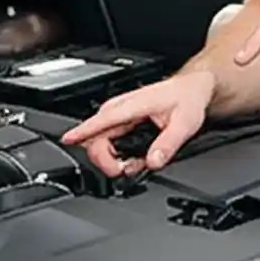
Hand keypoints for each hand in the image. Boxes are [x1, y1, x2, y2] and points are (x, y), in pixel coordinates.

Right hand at [60, 72, 215, 176]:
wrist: (191, 90)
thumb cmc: (186, 99)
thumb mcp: (185, 123)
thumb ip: (168, 144)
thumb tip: (153, 161)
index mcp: (133, 105)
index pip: (103, 119)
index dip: (83, 130)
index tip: (69, 139)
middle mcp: (122, 109)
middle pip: (96, 137)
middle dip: (105, 160)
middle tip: (125, 170)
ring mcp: (120, 116)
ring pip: (100, 141)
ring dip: (111, 159)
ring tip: (134, 165)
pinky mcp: (122, 123)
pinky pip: (108, 141)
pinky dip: (116, 156)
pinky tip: (132, 160)